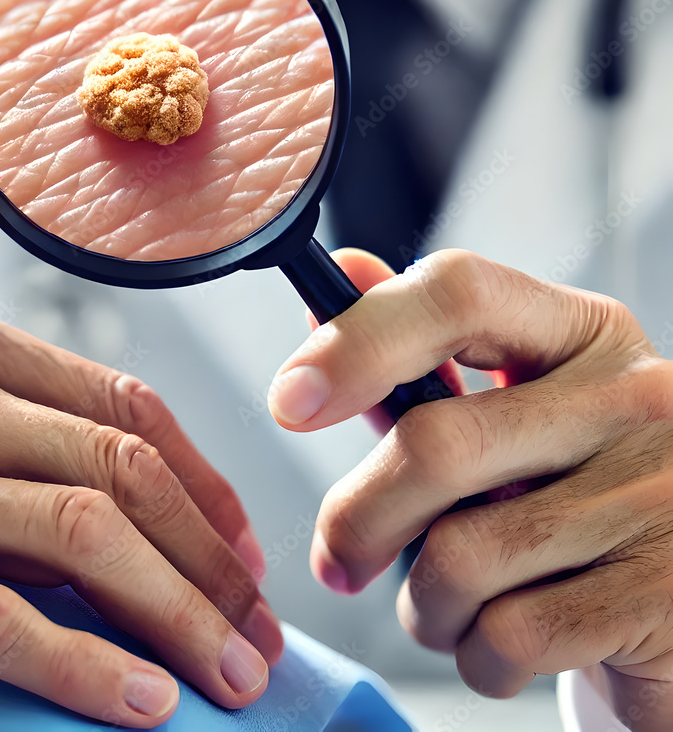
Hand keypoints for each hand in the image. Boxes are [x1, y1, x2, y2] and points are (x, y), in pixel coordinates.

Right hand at [0, 291, 280, 727]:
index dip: (200, 477)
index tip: (241, 543)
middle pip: (119, 468)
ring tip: (228, 675)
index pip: (118, 398)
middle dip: (208, 555)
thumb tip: (119, 486)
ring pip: (83, 538)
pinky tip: (142, 704)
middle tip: (255, 623)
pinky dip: (85, 665)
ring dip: (176, 613)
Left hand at [270, 248, 672, 731]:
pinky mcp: (665, 596)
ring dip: (423, 602)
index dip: (358, 341)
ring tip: (444, 605)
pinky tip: (495, 643)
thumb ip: (417, 352)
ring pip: (463, 554)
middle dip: (360, 518)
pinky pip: (510, 634)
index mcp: (580, 332)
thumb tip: (343, 270)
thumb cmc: (563, 494)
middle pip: (437, 442)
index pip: (458, 294)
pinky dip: (473, 655)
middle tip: (339, 559)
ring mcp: (660, 495)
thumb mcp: (503, 410)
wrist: (671, 602)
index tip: (290, 400)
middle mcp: (633, 397)